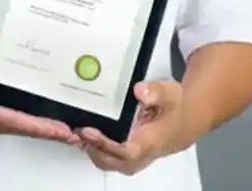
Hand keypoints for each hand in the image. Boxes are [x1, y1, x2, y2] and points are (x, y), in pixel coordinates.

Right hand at [0, 0, 78, 145]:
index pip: (11, 120)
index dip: (37, 126)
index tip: (62, 130)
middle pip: (21, 129)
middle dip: (48, 130)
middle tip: (78, 131)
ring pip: (19, 128)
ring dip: (44, 129)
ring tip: (72, 128)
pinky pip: (14, 122)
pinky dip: (32, 123)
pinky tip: (51, 118)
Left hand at [78, 81, 195, 175]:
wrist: (181, 123)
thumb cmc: (174, 110)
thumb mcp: (171, 93)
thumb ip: (156, 91)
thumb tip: (139, 91)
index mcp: (149, 143)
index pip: (125, 151)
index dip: (105, 143)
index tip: (89, 131)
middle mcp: (137, 156)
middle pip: (108, 159)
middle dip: (89, 145)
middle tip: (74, 128)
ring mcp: (127, 159)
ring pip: (102, 159)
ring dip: (86, 146)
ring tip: (71, 128)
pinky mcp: (120, 156)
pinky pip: (101, 155)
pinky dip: (89, 144)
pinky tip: (78, 130)